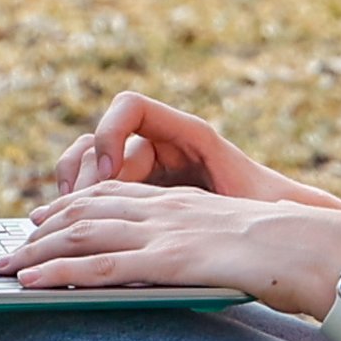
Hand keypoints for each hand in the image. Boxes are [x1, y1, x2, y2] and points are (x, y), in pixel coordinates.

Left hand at [0, 183, 340, 322]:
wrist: (321, 251)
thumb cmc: (295, 256)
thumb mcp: (242, 248)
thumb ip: (212, 254)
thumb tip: (203, 272)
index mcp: (186, 204)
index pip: (116, 197)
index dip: (74, 205)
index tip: (44, 217)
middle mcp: (168, 210)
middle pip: (89, 211)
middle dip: (44, 229)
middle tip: (10, 246)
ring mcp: (167, 233)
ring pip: (85, 236)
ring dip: (38, 252)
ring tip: (5, 267)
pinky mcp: (169, 260)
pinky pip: (103, 265)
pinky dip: (61, 272)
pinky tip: (35, 282)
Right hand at [43, 92, 323, 209]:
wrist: (273, 232)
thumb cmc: (269, 217)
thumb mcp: (260, 205)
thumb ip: (248, 203)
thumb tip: (273, 203)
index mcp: (190, 136)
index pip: (132, 107)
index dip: (111, 132)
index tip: (109, 174)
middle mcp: (160, 144)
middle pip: (99, 143)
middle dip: (85, 181)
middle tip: (77, 220)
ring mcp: (141, 166)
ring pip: (85, 162)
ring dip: (72, 191)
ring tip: (66, 225)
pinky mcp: (130, 191)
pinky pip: (88, 188)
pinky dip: (75, 204)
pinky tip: (71, 234)